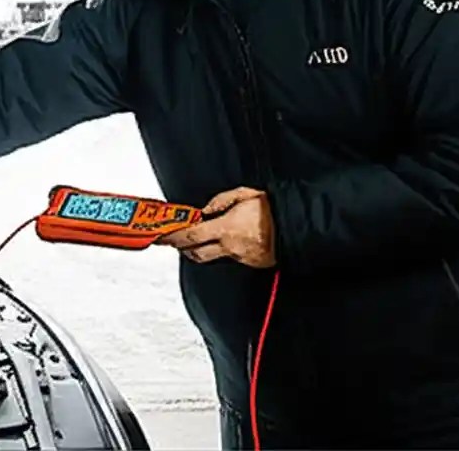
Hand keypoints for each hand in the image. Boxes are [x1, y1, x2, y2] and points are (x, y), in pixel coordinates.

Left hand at [158, 187, 276, 267]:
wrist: (298, 226)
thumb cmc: (273, 208)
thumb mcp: (244, 194)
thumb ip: (220, 202)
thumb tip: (204, 211)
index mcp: (226, 228)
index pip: (190, 237)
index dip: (172, 238)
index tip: (160, 236)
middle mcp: (230, 247)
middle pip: (196, 254)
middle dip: (183, 247)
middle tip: (176, 238)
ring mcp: (240, 257)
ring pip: (213, 257)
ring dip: (204, 249)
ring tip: (204, 237)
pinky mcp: (251, 264)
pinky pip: (232, 257)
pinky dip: (227, 249)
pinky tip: (234, 239)